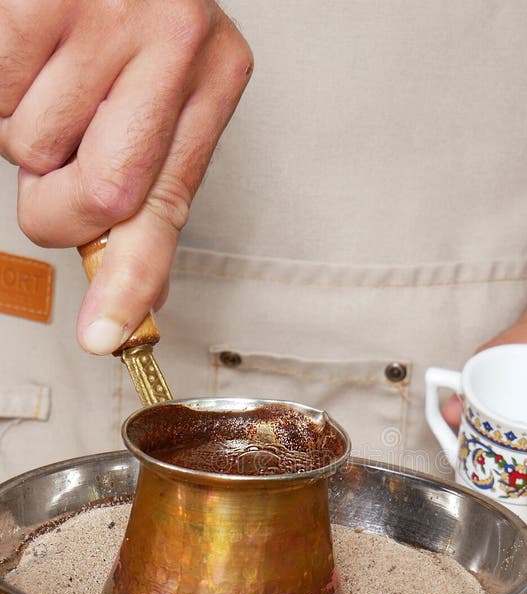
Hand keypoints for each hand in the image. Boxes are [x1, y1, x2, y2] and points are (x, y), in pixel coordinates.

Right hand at [0, 0, 252, 352]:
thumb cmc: (120, 8)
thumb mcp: (159, 89)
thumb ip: (146, 183)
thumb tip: (122, 295)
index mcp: (212, 75)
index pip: (170, 205)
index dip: (132, 278)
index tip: (106, 334)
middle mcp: (176, 42)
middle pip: (103, 195)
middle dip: (57, 206)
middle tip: (55, 166)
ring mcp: (108, 13)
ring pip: (32, 146)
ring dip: (22, 132)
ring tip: (47, 75)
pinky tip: (23, 49)